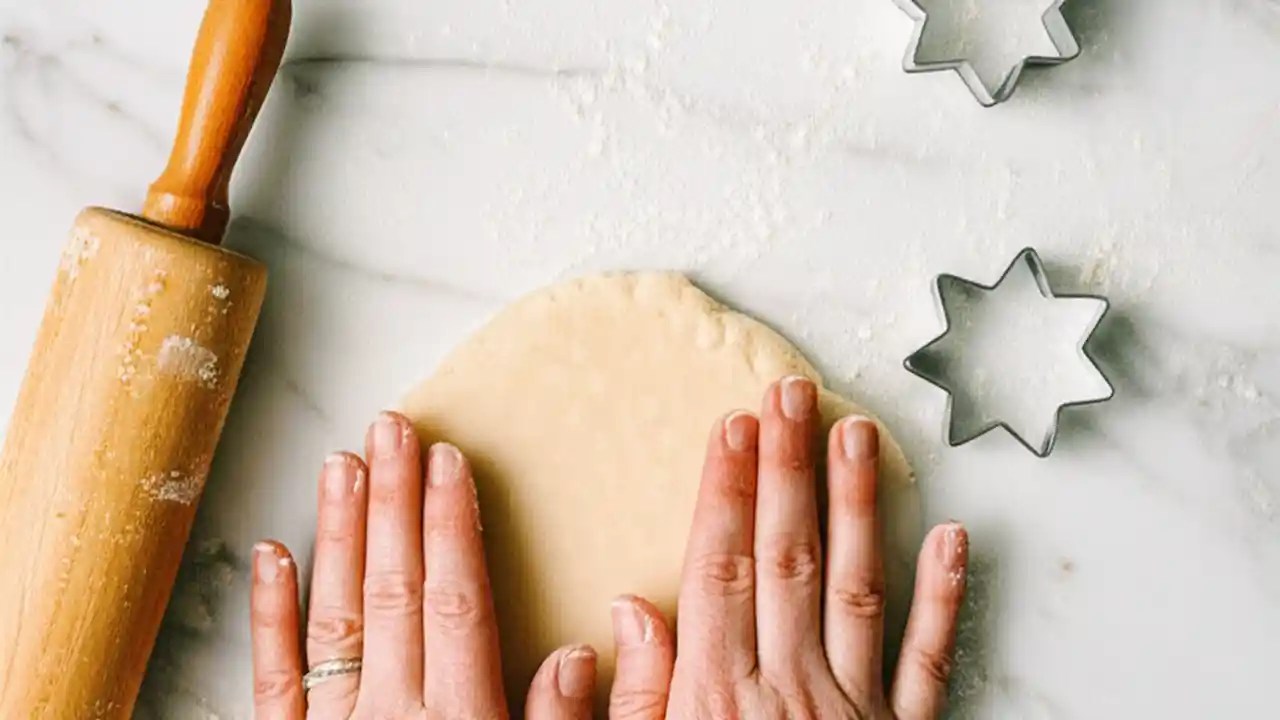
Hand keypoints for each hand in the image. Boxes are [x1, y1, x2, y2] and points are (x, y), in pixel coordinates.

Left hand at [249, 412, 597, 718]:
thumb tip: (575, 654)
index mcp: (461, 719)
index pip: (456, 601)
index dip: (451, 525)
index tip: (449, 461)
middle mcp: (393, 715)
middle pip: (395, 589)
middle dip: (395, 501)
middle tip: (392, 431)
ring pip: (336, 615)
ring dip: (341, 534)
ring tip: (343, 463)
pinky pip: (277, 676)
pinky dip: (270, 614)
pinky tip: (270, 553)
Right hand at [606, 377, 967, 718]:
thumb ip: (634, 697)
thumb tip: (631, 609)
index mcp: (717, 697)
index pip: (719, 568)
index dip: (725, 490)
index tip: (731, 428)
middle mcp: (789, 692)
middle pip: (787, 557)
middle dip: (787, 466)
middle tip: (791, 395)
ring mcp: (852, 711)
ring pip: (856, 587)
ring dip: (855, 503)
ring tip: (854, 432)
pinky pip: (927, 660)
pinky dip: (941, 597)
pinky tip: (948, 536)